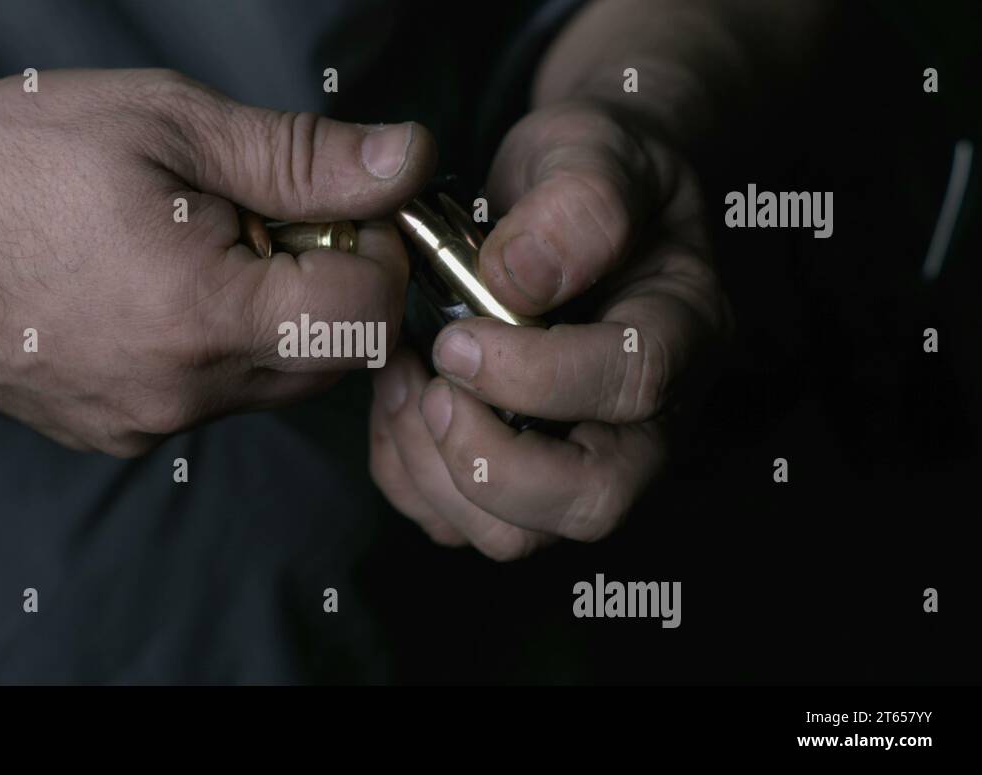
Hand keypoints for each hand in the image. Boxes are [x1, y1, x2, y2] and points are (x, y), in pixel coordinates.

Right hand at [0, 69, 434, 454]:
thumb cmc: (8, 163)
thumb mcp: (166, 124)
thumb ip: (302, 155)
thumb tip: (405, 159)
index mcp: (207, 317)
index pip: (372, 313)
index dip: (377, 245)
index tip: (335, 202)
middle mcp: (185, 396)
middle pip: (337, 357)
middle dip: (333, 283)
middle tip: (263, 214)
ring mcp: (147, 426)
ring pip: (277, 381)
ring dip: (276, 317)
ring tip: (196, 247)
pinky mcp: (116, 435)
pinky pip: (213, 398)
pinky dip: (218, 347)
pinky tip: (154, 289)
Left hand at [370, 103, 729, 558]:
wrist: (572, 198)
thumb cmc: (592, 173)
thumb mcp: (595, 150)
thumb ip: (578, 205)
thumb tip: (516, 282)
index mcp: (682, 332)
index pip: (634, 385)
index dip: (539, 373)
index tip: (459, 335)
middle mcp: (646, 419)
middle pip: (591, 504)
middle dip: (491, 461)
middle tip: (434, 387)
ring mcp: (583, 457)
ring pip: (516, 534)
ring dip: (436, 472)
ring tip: (403, 381)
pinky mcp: (521, 475)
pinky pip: (458, 521)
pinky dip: (408, 475)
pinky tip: (396, 398)